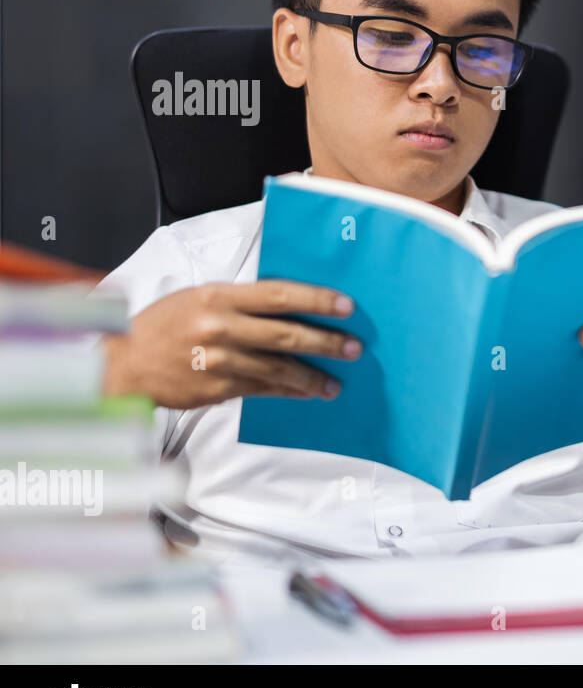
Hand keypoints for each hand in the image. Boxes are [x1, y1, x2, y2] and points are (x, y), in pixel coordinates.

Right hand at [101, 280, 361, 408]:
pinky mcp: (217, 388)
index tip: (346, 306)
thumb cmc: (164, 326)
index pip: (278, 294)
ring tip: (335, 383)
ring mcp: (218, 360)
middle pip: (286, 333)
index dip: (316, 299)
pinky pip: (262, 390)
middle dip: (326, 341)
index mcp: (218, 296)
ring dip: (313, 377)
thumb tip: (290, 305)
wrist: (124, 364)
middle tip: (353, 347)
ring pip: (278, 368)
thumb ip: (239, 301)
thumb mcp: (198, 298)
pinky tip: (306, 393)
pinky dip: (288, 392)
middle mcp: (220, 327)